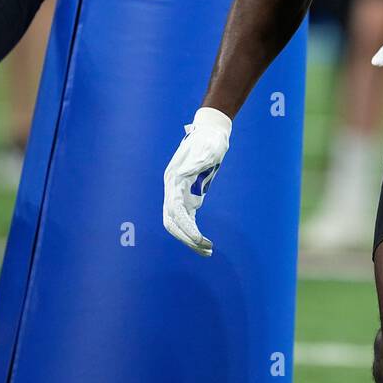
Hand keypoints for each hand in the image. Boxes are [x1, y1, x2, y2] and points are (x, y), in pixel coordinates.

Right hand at [162, 108, 231, 256]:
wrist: (211, 132)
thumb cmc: (210, 139)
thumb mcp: (209, 148)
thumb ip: (200, 159)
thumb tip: (186, 172)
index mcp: (174, 178)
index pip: (174, 209)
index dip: (185, 226)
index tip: (199, 238)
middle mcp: (172, 188)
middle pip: (172, 220)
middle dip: (186, 237)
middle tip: (206, 248)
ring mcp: (179, 193)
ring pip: (177, 223)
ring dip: (189, 238)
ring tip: (208, 250)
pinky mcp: (188, 195)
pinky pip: (187, 219)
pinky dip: (193, 231)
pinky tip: (204, 242)